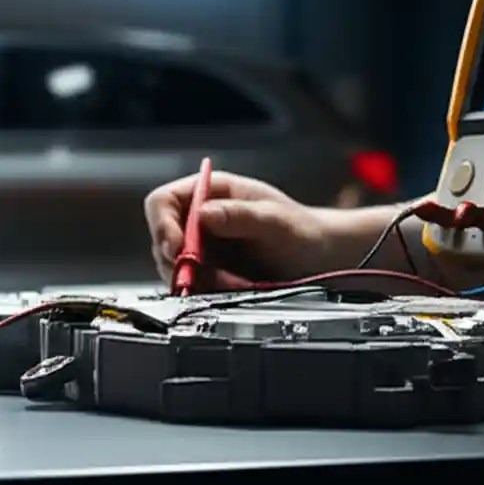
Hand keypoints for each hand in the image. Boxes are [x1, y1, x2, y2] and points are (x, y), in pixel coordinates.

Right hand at [144, 171, 334, 288]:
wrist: (321, 260)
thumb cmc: (303, 232)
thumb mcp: (275, 221)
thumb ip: (240, 215)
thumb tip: (204, 214)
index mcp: (211, 192)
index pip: (163, 201)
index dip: (162, 224)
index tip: (177, 248)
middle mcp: (199, 218)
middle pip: (162, 238)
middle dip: (181, 261)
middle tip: (206, 276)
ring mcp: (201, 246)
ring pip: (173, 266)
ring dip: (198, 280)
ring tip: (235, 282)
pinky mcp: (207, 273)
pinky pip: (191, 285)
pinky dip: (207, 292)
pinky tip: (235, 288)